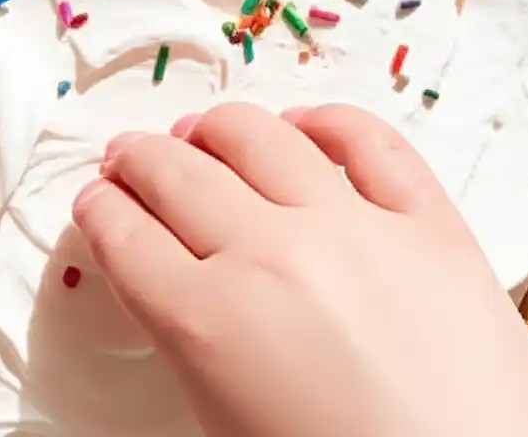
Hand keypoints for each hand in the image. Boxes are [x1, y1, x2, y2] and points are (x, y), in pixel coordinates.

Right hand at [73, 103, 527, 436]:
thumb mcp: (222, 422)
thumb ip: (183, 340)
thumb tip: (166, 280)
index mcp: (206, 321)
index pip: (124, 234)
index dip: (99, 209)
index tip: (96, 200)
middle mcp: (269, 257)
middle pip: (176, 175)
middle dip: (137, 161)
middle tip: (128, 158)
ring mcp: (354, 230)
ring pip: (258, 137)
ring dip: (213, 128)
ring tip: (201, 131)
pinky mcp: (431, 225)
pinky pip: (371, 143)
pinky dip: (328, 121)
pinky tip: (304, 121)